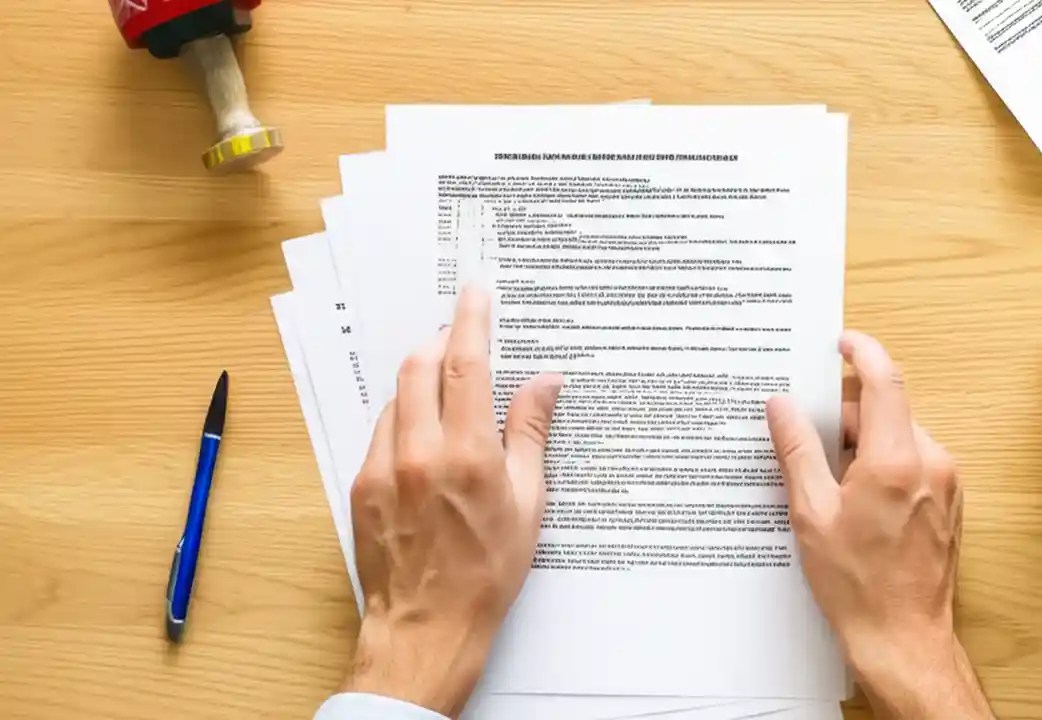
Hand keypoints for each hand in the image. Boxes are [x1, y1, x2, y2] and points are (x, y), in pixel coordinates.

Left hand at [341, 287, 563, 715]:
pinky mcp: (362, 486)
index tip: (476, 292)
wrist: (427, 627)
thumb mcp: (529, 503)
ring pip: (397, 397)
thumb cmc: (488, 573)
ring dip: (421, 381)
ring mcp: (383, 468)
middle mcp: (419, 454)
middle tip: (460, 336)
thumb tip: (545, 382)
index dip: (472, 320)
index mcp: (468, 455)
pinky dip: (404, 418)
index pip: (467, 366)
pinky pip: (382, 431)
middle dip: (439, 340)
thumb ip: (531, 434)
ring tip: (449, 393)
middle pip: (419, 367)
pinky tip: (425, 436)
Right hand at [766, 331, 991, 719]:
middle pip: (884, 411)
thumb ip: (796, 450)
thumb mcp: (811, 513)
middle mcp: (931, 463)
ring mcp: (946, 483)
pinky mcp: (949, 501)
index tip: (839, 342)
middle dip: (843, 417)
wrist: (903, 639)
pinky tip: (853, 502)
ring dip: (861, 446)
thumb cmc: (858, 585)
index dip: (860, 352)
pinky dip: (881, 466)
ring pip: (897, 438)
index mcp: (896, 460)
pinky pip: (912, 463)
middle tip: (805, 440)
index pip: (883, 381)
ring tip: (826, 486)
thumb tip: (781, 406)